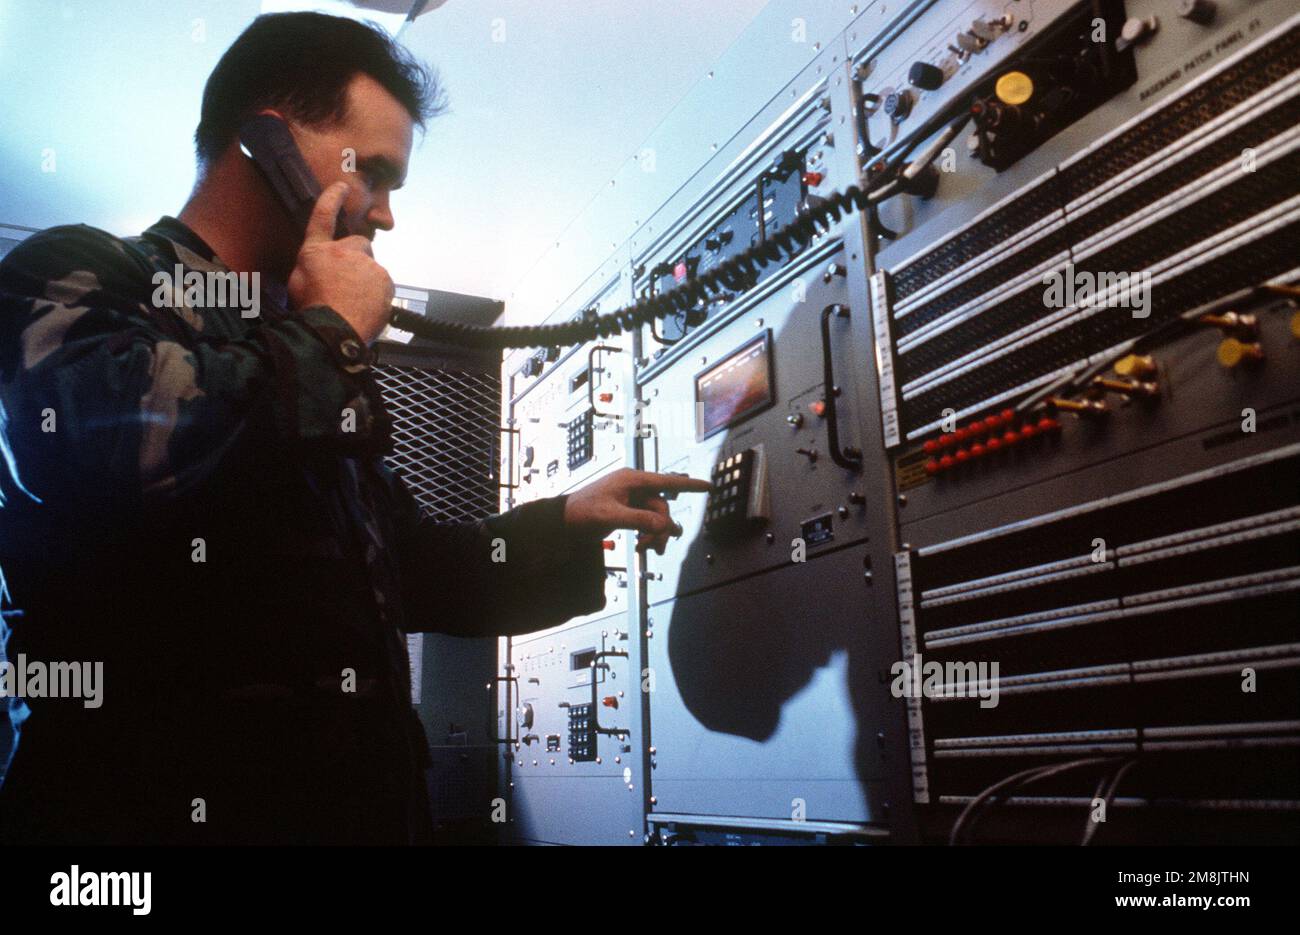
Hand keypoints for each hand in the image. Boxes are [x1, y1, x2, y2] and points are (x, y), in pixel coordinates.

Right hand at [287, 181, 394, 343]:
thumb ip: (311, 267)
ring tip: (353, 303)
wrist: (335, 331)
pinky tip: (365, 308)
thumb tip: (320, 266)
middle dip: (356, 260)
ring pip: (371, 269)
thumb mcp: (297, 284)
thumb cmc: (312, 311)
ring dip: (366, 281)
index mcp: (316, 251)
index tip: (341, 187)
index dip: (332, 199)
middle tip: (347, 284)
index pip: (323, 217)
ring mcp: (367, 264)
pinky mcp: (384, 279)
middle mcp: (343, 251)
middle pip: (358, 246)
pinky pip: (383, 285)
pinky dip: (377, 295)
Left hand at [563, 468, 710, 553]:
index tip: (709, 486)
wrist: (564, 522)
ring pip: (656, 517)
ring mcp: (631, 499)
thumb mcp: (610, 515)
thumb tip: (665, 525)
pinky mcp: (628, 511)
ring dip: (655, 534)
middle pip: (662, 507)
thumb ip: (639, 520)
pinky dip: (648, 534)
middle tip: (656, 548)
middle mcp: (634, 487)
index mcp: (631, 480)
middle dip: (662, 528)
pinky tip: (643, 546)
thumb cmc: (581, 512)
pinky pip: (647, 522)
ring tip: (649, 550)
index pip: (666, 481)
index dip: (689, 485)